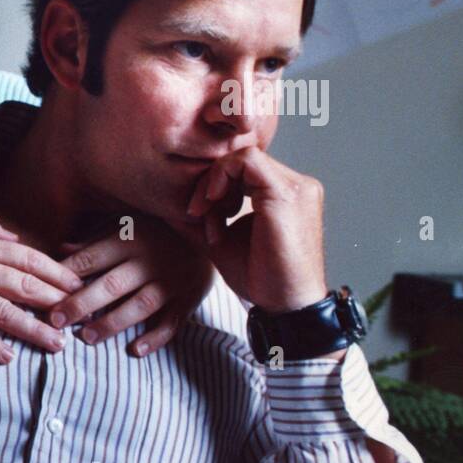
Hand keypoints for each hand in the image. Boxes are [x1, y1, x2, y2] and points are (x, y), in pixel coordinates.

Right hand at [0, 195, 84, 363]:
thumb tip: (12, 236)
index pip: (29, 258)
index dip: (57, 274)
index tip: (79, 286)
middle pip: (25, 287)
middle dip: (57, 304)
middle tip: (83, 319)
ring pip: (3, 311)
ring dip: (33, 329)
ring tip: (57, 344)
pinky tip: (7, 356)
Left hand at [48, 218, 216, 356]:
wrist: (210, 234)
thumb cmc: (157, 230)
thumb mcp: (126, 226)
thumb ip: (94, 240)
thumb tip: (59, 250)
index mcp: (128, 239)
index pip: (91, 259)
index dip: (66, 277)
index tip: (43, 294)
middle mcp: (148, 260)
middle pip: (111, 285)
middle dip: (81, 304)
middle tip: (55, 321)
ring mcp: (170, 280)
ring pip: (139, 305)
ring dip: (112, 323)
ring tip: (87, 338)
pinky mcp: (188, 297)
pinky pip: (172, 321)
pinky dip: (156, 337)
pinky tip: (136, 350)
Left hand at [175, 146, 326, 311]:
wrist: (284, 305)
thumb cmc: (259, 278)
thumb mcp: (220, 241)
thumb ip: (199, 220)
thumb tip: (166, 205)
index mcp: (285, 194)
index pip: (243, 169)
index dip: (214, 185)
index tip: (197, 215)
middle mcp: (296, 185)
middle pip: (241, 160)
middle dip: (209, 184)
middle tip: (196, 215)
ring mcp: (296, 187)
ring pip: (242, 156)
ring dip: (212, 184)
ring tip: (207, 219)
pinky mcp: (286, 193)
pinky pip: (247, 160)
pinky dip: (221, 177)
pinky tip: (211, 204)